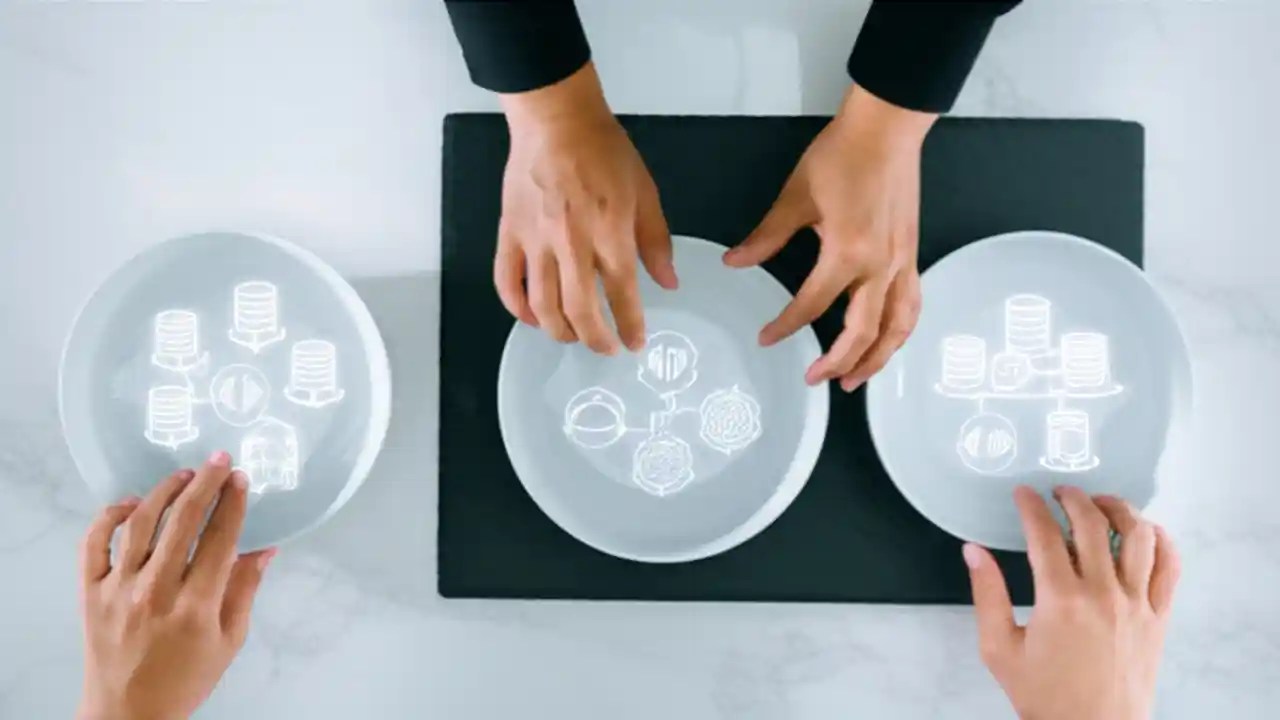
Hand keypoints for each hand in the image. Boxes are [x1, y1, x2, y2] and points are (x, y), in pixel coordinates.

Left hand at [78, 452, 275, 719]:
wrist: (127, 714)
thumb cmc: (186, 680)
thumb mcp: (229, 641)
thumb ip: (245, 591)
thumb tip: (265, 548)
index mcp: (196, 608)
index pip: (220, 540)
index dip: (233, 504)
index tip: (241, 479)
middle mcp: (155, 593)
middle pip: (183, 522)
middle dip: (205, 484)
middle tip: (218, 461)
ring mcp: (118, 590)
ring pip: (140, 524)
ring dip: (163, 492)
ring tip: (183, 476)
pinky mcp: (89, 593)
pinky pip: (93, 544)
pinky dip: (108, 517)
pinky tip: (129, 504)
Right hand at [496, 62, 676, 354]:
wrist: (557, 121)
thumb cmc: (605, 152)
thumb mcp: (645, 193)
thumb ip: (656, 242)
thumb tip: (668, 282)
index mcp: (610, 234)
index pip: (622, 295)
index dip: (629, 326)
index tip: (635, 343)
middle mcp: (572, 245)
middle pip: (579, 311)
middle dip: (594, 339)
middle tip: (605, 349)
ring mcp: (535, 241)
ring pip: (542, 305)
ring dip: (559, 331)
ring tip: (573, 336)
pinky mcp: (510, 234)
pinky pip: (507, 281)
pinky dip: (518, 308)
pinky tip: (533, 317)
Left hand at [725, 85, 935, 390]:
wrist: (887, 128)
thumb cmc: (842, 156)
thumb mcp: (796, 196)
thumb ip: (767, 236)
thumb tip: (735, 262)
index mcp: (848, 252)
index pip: (812, 304)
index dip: (786, 326)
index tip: (766, 338)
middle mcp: (880, 266)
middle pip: (862, 332)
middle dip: (837, 361)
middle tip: (814, 378)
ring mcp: (901, 263)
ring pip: (896, 327)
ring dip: (877, 359)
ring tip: (855, 380)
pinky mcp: (911, 255)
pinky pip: (911, 305)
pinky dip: (900, 331)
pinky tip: (887, 341)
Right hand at [964, 486, 1181, 719]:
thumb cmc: (1044, 696)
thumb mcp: (999, 649)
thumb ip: (986, 595)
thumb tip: (973, 552)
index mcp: (1060, 600)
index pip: (1044, 534)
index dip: (1030, 506)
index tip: (1022, 494)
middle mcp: (1104, 594)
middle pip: (1093, 523)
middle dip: (1073, 497)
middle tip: (1059, 492)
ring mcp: (1138, 604)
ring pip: (1139, 535)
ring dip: (1118, 509)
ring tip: (1100, 504)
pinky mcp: (1159, 617)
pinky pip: (1170, 567)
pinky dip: (1161, 540)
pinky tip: (1146, 532)